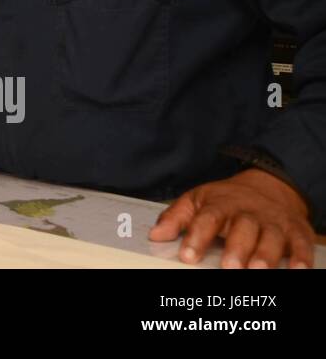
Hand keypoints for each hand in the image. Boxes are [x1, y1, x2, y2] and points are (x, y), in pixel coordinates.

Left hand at [149, 169, 314, 267]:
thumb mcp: (198, 200)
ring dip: (265, 255)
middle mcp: (248, 213)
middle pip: (243, 228)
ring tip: (257, 270)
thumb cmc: (228, 199)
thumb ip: (176, 217)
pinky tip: (297, 269)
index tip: (187, 256)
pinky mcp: (296, 231)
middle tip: (229, 267)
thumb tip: (155, 235)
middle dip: (237, 248)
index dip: (197, 237)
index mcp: (221, 205)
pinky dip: (301, 256)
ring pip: (271, 237)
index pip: (207, 219)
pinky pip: (301, 243)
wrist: (269, 185)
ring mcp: (273, 222)